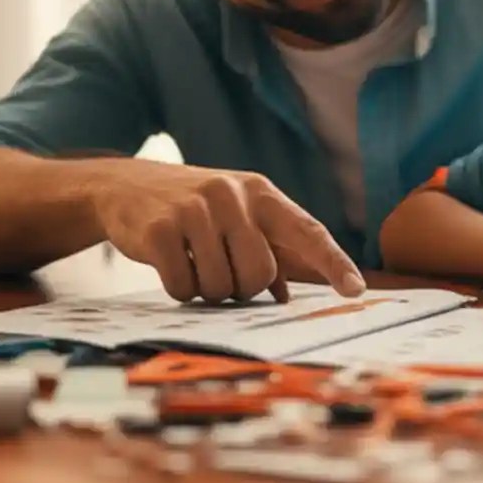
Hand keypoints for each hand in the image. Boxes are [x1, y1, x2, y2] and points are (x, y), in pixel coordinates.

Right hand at [94, 161, 365, 303]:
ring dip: (207, 290)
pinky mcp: (160, 229)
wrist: (125, 186)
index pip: (307, 230)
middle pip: (260, 274)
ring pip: (221, 286)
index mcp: (260, 192)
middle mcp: (231, 196)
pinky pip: (183, 286)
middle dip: (242, 288)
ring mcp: (194, 210)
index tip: (356, 289)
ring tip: (194, 262)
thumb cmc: (194, 208)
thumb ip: (268, 249)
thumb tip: (288, 296)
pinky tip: (171, 264)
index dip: (333, 262)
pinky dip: (179, 288)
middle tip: (221, 270)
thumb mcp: (235, 216)